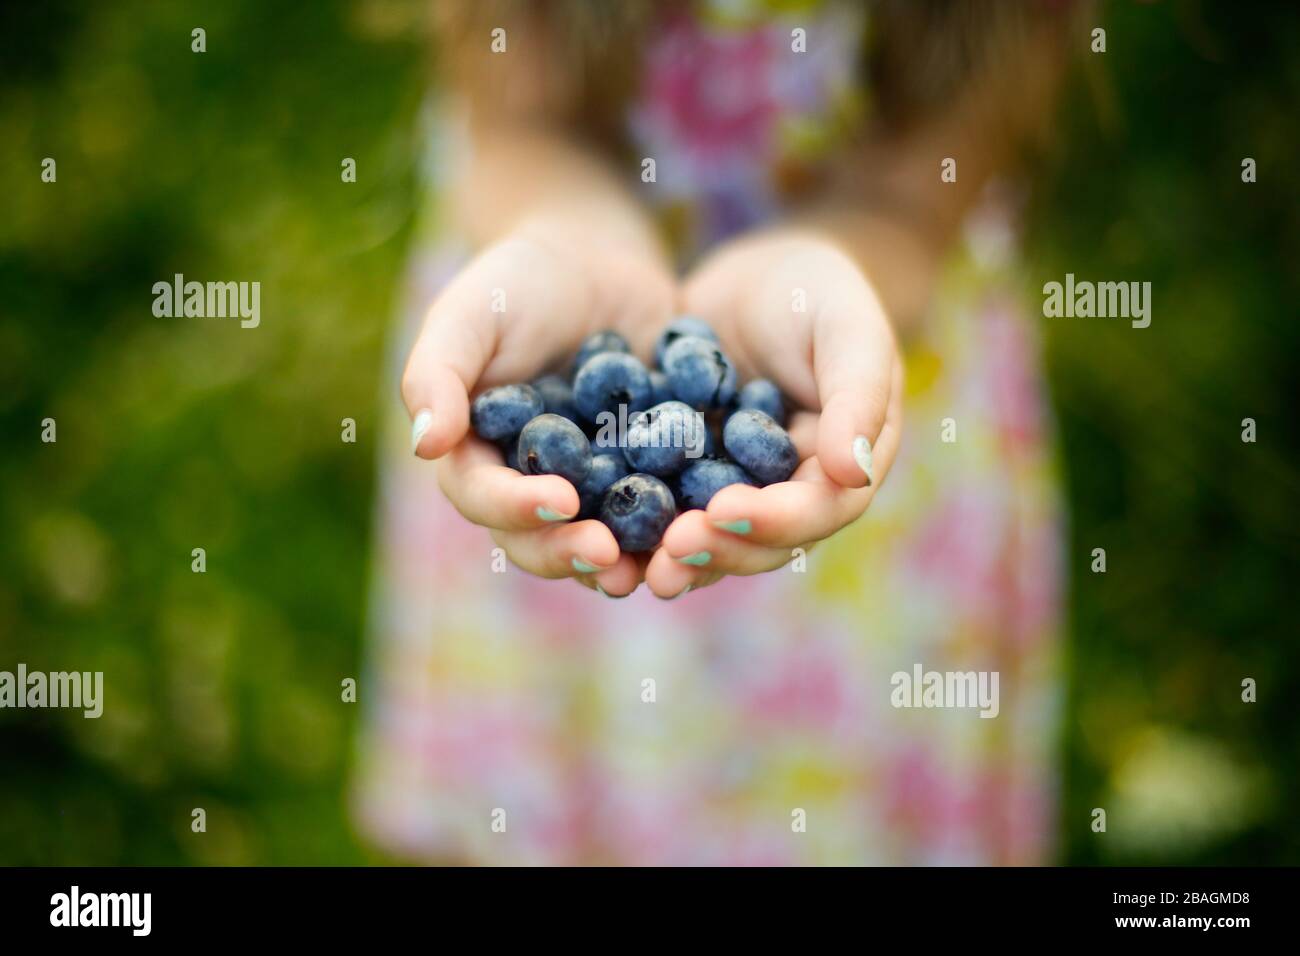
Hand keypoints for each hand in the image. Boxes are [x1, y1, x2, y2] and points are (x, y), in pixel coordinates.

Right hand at [402, 228, 674, 595]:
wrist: (597, 261)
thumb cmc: (519, 282)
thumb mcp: (471, 313)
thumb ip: (438, 373)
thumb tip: (426, 446)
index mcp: (477, 456)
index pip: (483, 496)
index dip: (516, 508)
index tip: (559, 500)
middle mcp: (529, 486)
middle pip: (539, 538)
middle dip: (572, 551)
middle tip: (610, 556)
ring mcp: (591, 489)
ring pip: (602, 542)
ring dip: (628, 561)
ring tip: (659, 568)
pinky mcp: (645, 478)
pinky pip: (662, 513)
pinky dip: (681, 525)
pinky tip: (709, 527)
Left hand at [643, 230, 903, 596]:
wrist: (756, 275)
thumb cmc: (817, 292)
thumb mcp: (848, 328)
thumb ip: (857, 395)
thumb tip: (853, 473)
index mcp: (843, 468)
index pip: (818, 510)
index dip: (774, 520)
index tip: (724, 511)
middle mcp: (792, 494)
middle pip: (762, 541)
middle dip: (718, 548)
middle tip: (672, 550)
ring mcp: (738, 491)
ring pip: (712, 537)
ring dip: (677, 557)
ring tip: (637, 570)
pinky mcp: (688, 477)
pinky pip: (665, 508)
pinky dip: (637, 527)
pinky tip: (599, 532)